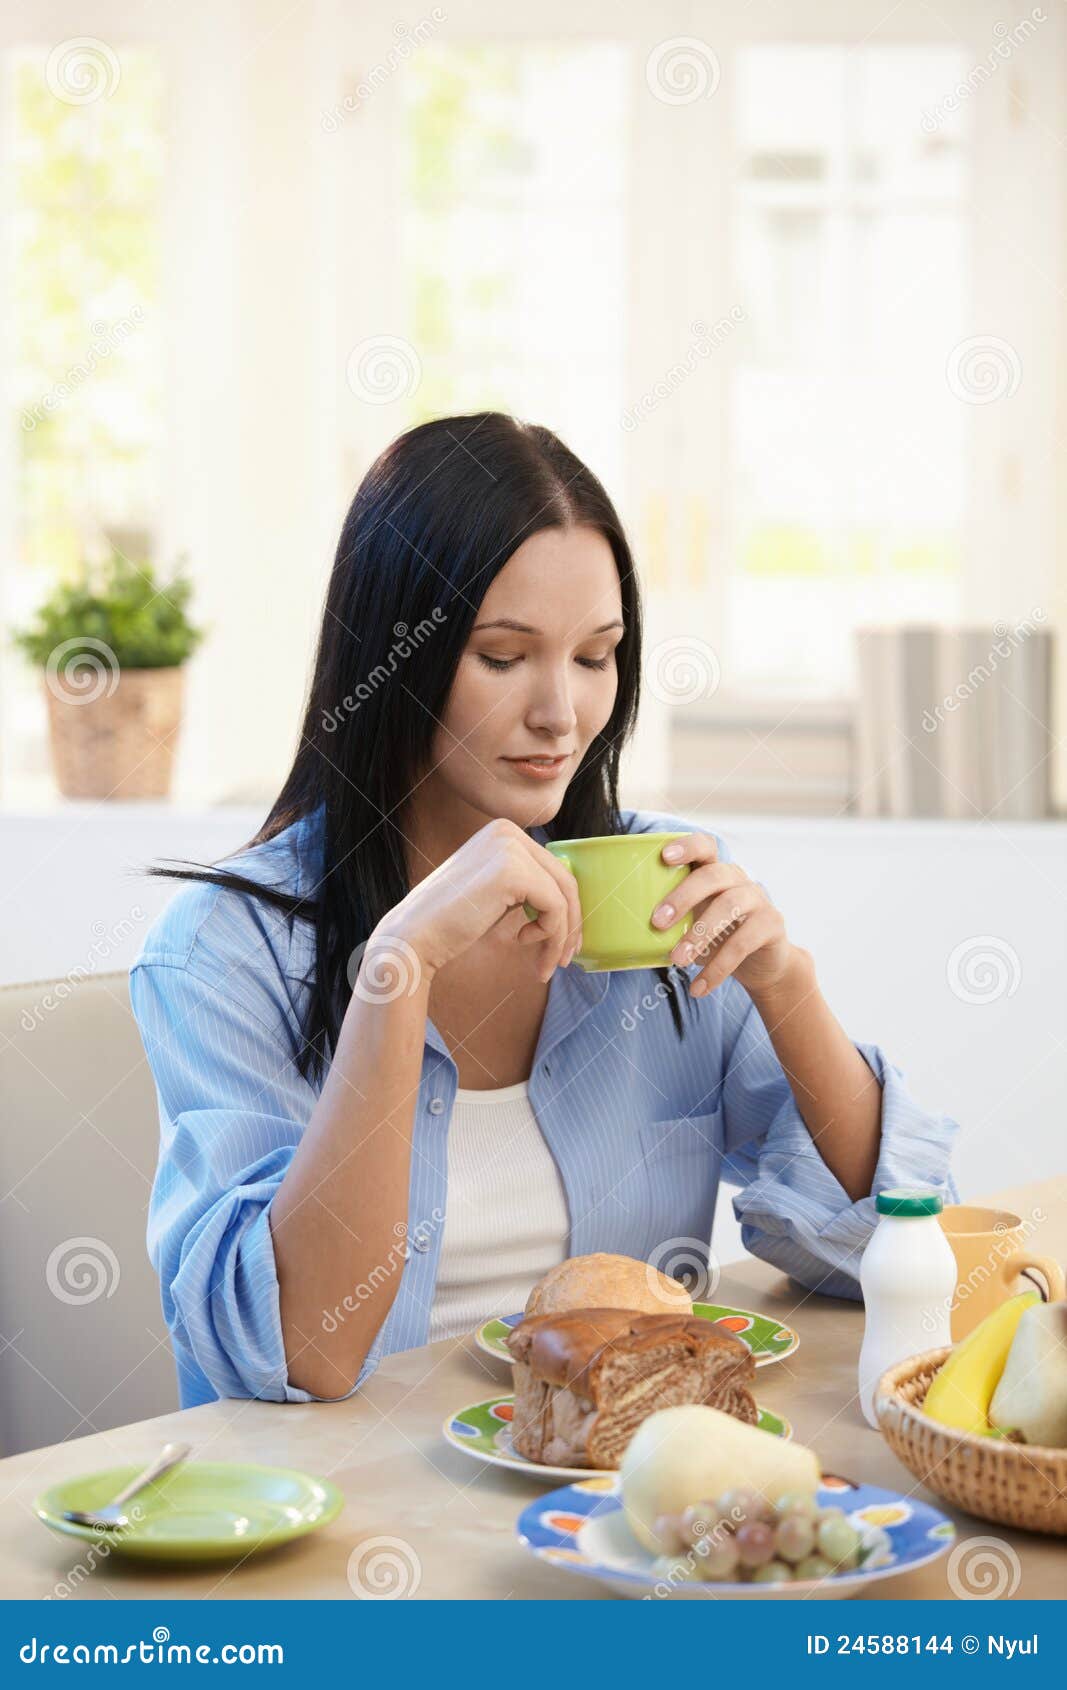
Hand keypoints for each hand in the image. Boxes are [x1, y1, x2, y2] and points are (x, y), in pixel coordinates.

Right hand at [372, 818, 582, 985]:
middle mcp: (507, 831)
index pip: (553, 868)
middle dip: (571, 924)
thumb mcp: (495, 892)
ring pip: (564, 895)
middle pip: (564, 879)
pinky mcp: (513, 871)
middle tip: (564, 959)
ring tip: (547, 965)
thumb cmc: (451, 924)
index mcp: (502, 831)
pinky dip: (550, 935)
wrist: (413, 938)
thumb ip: (526, 885)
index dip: (566, 908)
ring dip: (561, 937)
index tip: (562, 943)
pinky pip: (555, 907)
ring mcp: (509, 847)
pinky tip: (522, 944)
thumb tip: (571, 899)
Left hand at [649, 833, 800, 999]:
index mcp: (715, 871)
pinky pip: (743, 943)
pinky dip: (717, 969)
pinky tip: (698, 988)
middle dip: (683, 896)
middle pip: (713, 875)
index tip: (663, 857)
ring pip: (729, 905)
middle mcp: (738, 879)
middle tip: (658, 922)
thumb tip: (618, 930)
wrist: (761, 966)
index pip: (704, 845)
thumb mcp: (692, 923)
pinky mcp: (772, 924)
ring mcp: (758, 899)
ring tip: (676, 961)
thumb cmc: (716, 938)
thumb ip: (669, 918)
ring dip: (699, 934)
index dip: (686, 846)